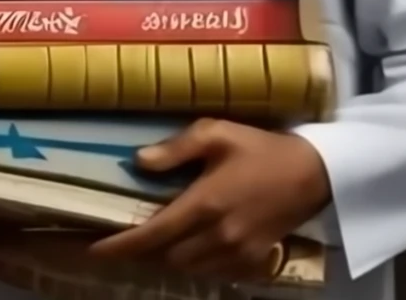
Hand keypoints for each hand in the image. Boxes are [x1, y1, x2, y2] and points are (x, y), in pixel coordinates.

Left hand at [88, 118, 331, 281]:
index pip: (152, 235)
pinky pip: (213, 272)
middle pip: (166, 256)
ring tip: (160, 235)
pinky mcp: (253, 260)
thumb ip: (176, 148)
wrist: (312, 173)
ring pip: (188, 267)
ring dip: (169, 255)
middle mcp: (217, 236)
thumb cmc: (260, 147)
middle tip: (130, 231)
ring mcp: (237, 253)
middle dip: (145, 248)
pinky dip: (196, 262)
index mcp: (204, 204)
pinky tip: (194, 243)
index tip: (94, 249)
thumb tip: (139, 162)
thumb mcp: (217, 133)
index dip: (120, 246)